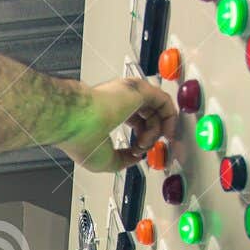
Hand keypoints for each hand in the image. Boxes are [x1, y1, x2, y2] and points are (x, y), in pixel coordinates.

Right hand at [58, 78, 178, 173]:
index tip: (141, 151)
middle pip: (149, 115)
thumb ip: (123, 159)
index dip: (143, 138)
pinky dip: (170, 118)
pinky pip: (164, 101)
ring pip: (157, 109)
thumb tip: (136, 158)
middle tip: (146, 148)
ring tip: (146, 144)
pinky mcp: (140, 90)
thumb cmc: (81, 137)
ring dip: (158, 131)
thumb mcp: (105, 160)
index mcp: (109, 112)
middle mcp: (120, 100)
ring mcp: (130, 93)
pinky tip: (168, 132)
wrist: (78, 122)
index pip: (136, 121)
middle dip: (152, 135)